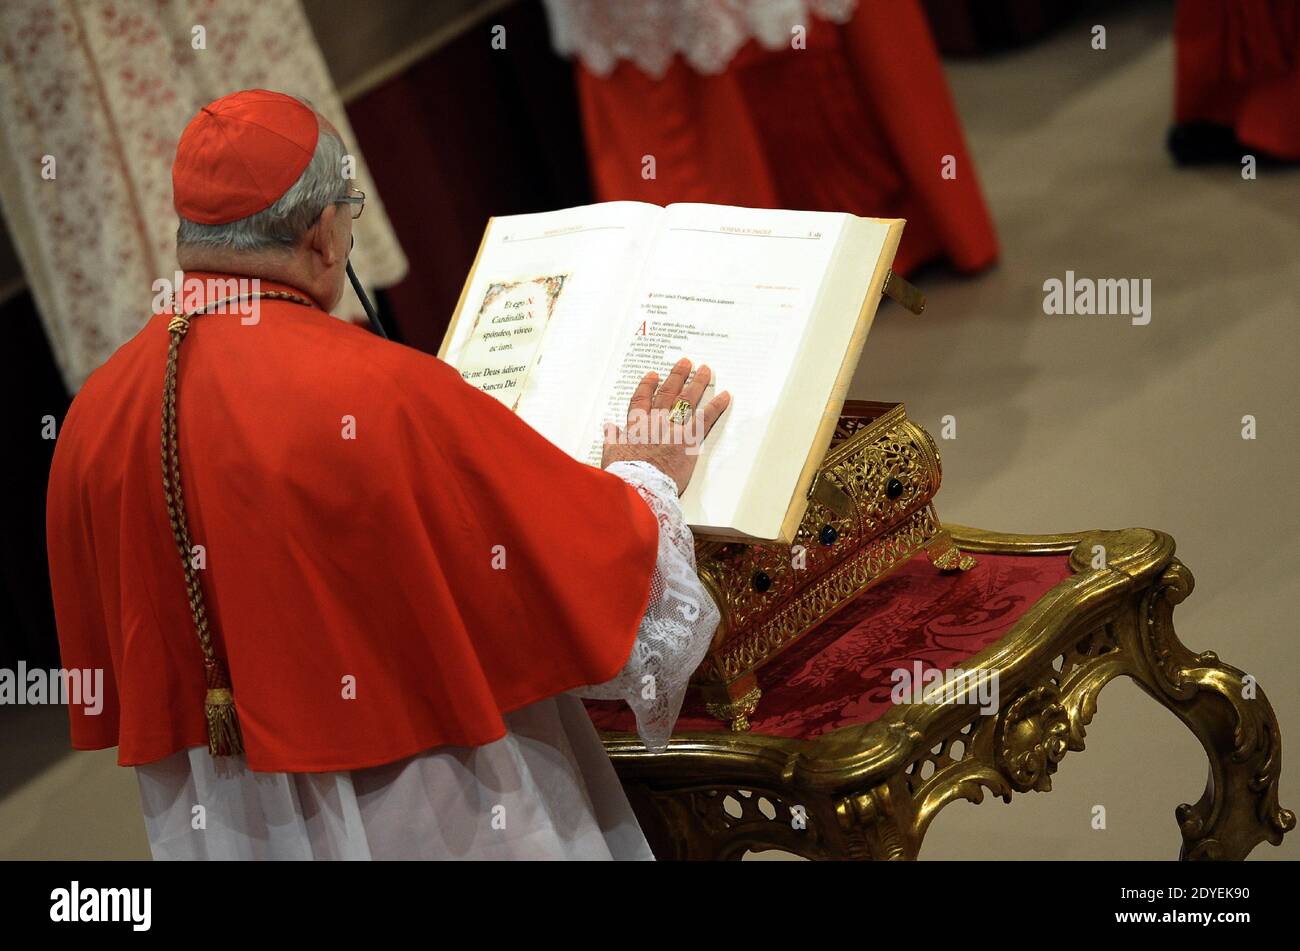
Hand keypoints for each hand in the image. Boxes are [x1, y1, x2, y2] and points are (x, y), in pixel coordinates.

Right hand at [600, 358, 730, 494]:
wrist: (640, 486)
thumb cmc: (625, 474)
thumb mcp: (611, 455)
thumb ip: (612, 439)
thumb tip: (609, 428)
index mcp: (636, 426)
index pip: (641, 399)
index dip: (647, 386)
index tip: (653, 375)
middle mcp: (655, 422)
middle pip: (667, 393)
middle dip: (677, 376)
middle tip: (686, 363)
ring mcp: (673, 428)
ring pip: (687, 400)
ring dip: (697, 383)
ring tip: (705, 370)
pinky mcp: (689, 439)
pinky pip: (705, 418)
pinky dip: (716, 406)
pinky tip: (725, 396)